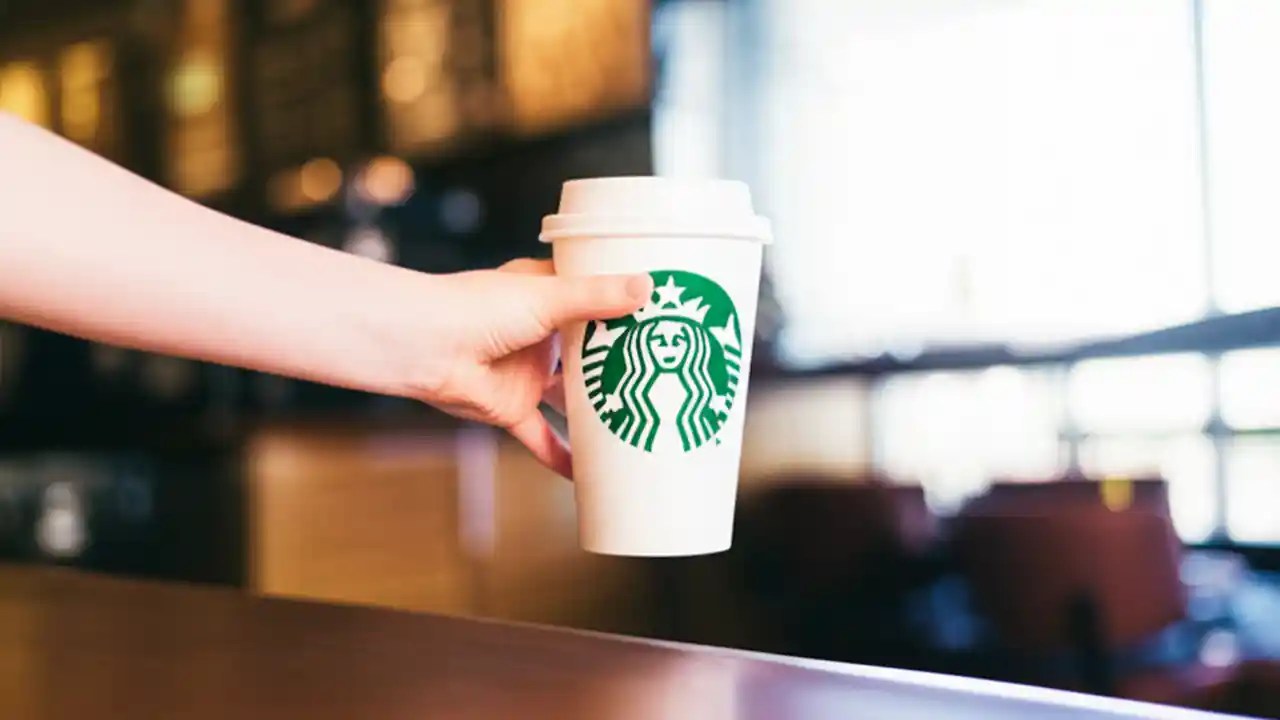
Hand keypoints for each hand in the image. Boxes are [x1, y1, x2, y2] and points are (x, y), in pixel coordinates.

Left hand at [416, 259, 650, 478]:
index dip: (625, 305)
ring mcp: (527, 374)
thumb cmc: (476, 308)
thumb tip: (647, 288)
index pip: (594, 297)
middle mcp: (539, 336)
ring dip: (600, 409)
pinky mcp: (513, 410)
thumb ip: (597, 297)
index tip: (664, 313)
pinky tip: (591, 475)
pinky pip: (543, 439)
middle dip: (622, 362)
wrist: (425, 347)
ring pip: (572, 396)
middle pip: (590, 351)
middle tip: (670, 371)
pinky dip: (564, 457)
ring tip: (644, 420)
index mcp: (545, 296)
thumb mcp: (547, 297)